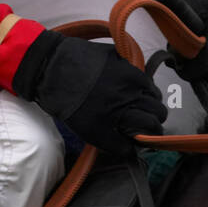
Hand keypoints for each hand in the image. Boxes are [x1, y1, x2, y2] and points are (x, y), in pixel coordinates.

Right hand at [12, 31, 165, 156]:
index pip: (155, 95)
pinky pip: (122, 147)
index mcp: (132, 77)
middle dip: (155, 119)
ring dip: (146, 135)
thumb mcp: (111, 56)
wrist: (50, 68)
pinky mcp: (99, 130)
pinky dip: (127, 150)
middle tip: (148, 123)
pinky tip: (125, 148)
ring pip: (145, 131)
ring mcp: (114, 114)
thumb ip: (129, 68)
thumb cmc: (76, 58)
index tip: (146, 105)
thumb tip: (139, 80)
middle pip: (157, 114)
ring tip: (140, 136)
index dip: (151, 101)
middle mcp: (128, 96)